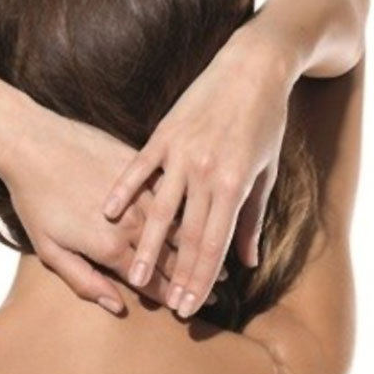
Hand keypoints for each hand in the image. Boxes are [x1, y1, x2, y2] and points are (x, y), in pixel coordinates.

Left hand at [0, 105, 225, 314]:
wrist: (32, 143)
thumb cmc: (34, 201)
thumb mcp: (49, 250)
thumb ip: (84, 281)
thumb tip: (117, 306)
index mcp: (109, 247)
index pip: (149, 281)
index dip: (170, 297)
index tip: (189, 309)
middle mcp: (131, 223)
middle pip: (170, 259)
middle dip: (192, 280)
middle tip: (211, 297)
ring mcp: (139, 193)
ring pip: (178, 229)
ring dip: (198, 250)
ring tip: (220, 266)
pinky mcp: (140, 166)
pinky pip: (172, 194)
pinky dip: (189, 213)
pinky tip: (203, 220)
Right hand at [100, 27, 292, 317]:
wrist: (252, 66)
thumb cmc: (264, 121)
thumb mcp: (266, 171)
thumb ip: (252, 218)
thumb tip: (247, 261)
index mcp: (233, 185)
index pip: (214, 245)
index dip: (202, 279)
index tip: (191, 307)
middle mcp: (205, 173)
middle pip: (187, 237)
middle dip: (178, 276)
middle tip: (169, 307)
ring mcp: (180, 154)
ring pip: (159, 211)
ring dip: (148, 248)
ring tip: (138, 277)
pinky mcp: (162, 135)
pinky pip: (137, 170)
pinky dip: (122, 193)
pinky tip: (107, 216)